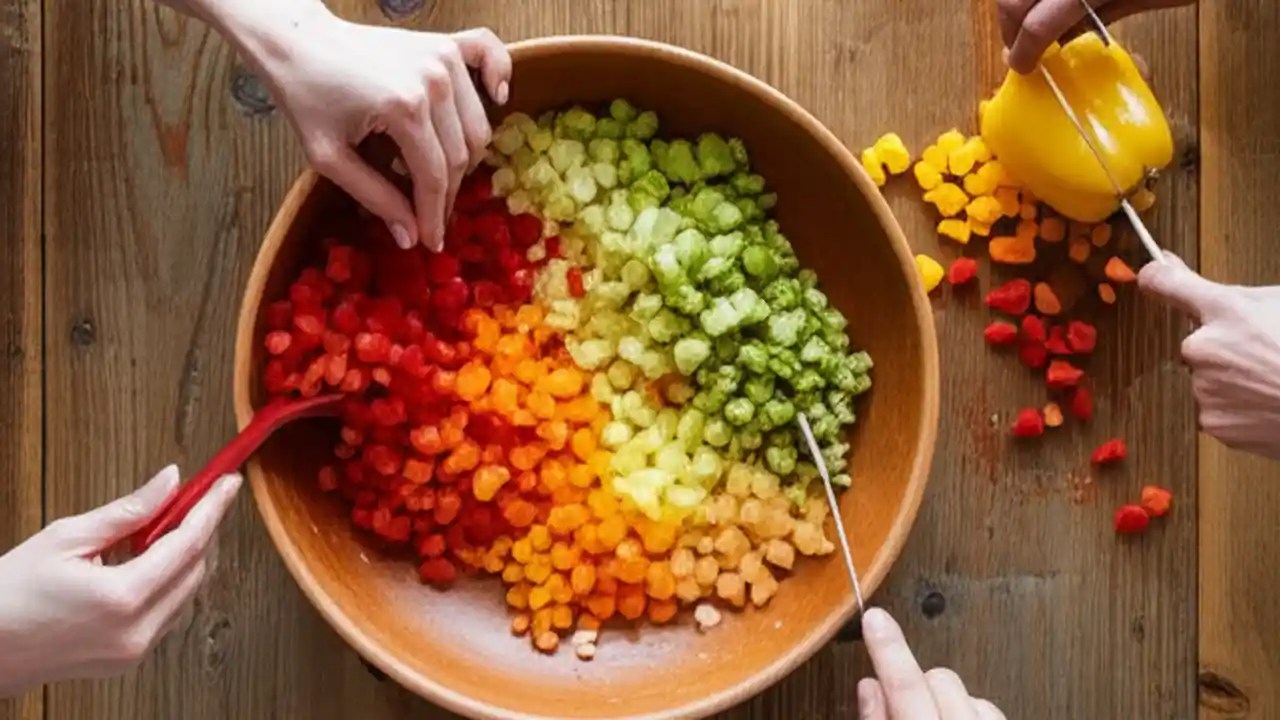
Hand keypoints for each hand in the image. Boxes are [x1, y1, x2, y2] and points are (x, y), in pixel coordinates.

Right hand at [0, 467, 241, 696]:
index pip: (188, 544)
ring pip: (186, 594)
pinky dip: (170, 584)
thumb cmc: (9, 593)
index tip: (227, 483)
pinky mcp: (128, 661)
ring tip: (171, 525)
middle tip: (202, 497)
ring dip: (188, 557)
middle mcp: (135, 631)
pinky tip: (153, 561)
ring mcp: (134, 652)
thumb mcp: (66, 538)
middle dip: (203, 530)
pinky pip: (168, 615)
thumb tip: (170, 481)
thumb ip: (128, 511)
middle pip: (195, 570)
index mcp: (121, 598)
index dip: (212, 508)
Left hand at [211, 1, 510, 251]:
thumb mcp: (329, 158)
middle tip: (431, 218)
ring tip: (436, 175)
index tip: (430, 242)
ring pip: (477, 126)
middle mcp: (434, 80)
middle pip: (460, 156)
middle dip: (447, 195)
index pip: (434, 176)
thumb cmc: (306, 96)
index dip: (434, 216)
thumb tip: (411, 237)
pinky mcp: (445, 42)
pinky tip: (499, 98)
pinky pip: (489, 55)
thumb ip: (375, 197)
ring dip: (465, 158)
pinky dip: (500, 75)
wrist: (296, 40)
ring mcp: (443, 57)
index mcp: (404, 107)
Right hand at [858, 608, 1004, 719]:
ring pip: (970, 690)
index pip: (905, 687)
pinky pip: (990, 708)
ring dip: (949, 701)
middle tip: (905, 709)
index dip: (888, 650)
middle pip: (942, 678)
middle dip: (922, 686)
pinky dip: (972, 712)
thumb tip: (870, 686)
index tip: (875, 617)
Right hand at [998, 0, 1195, 72]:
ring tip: (1029, 23)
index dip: (1024, 51)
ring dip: (1014, 5)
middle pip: (1011, 0)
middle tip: (1019, 48)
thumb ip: (1098, 15)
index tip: (1022, 68)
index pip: (1038, 25)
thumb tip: (1060, 39)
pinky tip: (1044, 3)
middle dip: (1009, 27)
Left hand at [1139, 253, 1279, 459]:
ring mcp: (1205, 387)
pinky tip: (1272, 403)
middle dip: (1227, 347)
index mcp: (1227, 310)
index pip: (1166, 283)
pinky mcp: (1212, 422)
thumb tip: (1207, 280)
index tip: (1154, 275)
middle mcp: (1203, 346)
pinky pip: (1221, 410)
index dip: (1158, 276)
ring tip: (1277, 381)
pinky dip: (1242, 409)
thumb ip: (1243, 296)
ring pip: (1211, 379)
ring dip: (1236, 380)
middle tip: (1269, 353)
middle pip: (1199, 343)